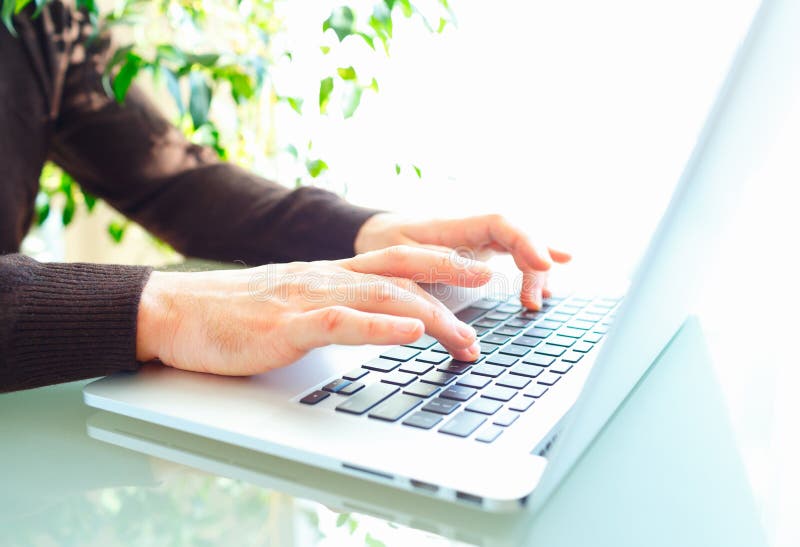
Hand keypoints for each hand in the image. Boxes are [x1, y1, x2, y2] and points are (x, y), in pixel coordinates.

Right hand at [136, 246, 491, 374]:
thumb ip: (335, 305)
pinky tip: (408, 332)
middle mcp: (326, 277)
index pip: (397, 259)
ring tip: (464, 336)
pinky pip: (340, 322)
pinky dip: (380, 327)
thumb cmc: (235, 312)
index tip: (478, 271)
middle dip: (452, 277)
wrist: (176, 311)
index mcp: (330, 272)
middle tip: (492, 289)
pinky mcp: (286, 325)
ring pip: (381, 295)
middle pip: (402, 269)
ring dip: (431, 316)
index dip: (442, 262)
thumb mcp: (295, 301)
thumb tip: (375, 320)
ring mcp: (307, 298)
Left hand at [354, 213, 570, 309]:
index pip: (500, 224)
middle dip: (533, 267)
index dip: (526, 241)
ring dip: (535, 271)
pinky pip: (512, 254)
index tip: (544, 264)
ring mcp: (479, 240)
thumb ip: (434, 266)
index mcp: (454, 226)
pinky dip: (531, 265)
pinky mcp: (479, 253)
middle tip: (532, 302)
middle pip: (517, 237)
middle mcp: (473, 229)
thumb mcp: (400, 256)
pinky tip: (551, 277)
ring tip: (539, 299)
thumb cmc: (385, 243)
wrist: (376, 234)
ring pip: (519, 246)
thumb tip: (480, 278)